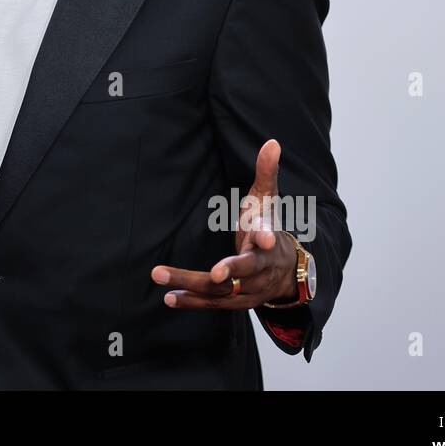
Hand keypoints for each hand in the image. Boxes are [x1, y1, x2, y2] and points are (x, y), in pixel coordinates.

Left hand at [151, 138, 297, 309]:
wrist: (285, 272)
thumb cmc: (267, 227)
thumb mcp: (267, 199)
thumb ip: (266, 172)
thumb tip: (273, 142)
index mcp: (269, 239)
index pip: (269, 235)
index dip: (266, 235)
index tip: (265, 238)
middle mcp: (262, 268)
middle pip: (247, 269)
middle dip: (231, 270)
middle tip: (215, 273)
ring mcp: (250, 289)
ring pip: (222, 290)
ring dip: (191, 283)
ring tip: (159, 274)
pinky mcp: (236, 303)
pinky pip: (213, 304)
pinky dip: (191, 301)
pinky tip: (168, 298)